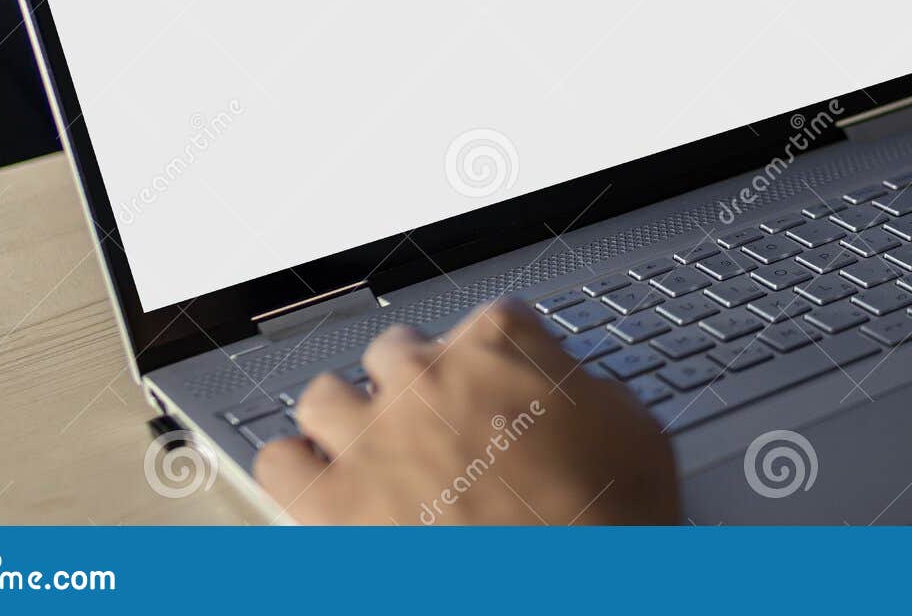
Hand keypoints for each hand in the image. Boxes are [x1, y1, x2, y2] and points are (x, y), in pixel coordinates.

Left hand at [253, 299, 680, 524]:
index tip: (504, 387)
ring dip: (345, 419)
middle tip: (434, 424)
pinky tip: (319, 489)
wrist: (583, 589)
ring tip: (365, 449)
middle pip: (396, 351)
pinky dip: (296, 472)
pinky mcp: (333, 506)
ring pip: (324, 397)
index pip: (490, 322)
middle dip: (414, 385)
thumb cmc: (613, 521)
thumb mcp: (632, 431)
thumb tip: (571, 395)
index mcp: (499, 345)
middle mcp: (427, 376)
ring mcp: (374, 438)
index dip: (498, 360)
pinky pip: (279, 464)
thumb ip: (585, 394)